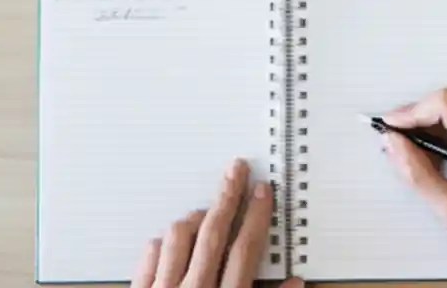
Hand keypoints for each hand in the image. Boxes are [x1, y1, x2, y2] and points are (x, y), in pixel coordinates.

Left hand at [131, 158, 303, 287]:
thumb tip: (295, 283)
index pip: (245, 248)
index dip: (256, 216)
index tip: (261, 191)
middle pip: (214, 232)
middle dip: (228, 197)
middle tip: (236, 171)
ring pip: (179, 237)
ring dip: (194, 221)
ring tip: (204, 213)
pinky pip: (150, 256)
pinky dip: (162, 244)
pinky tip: (171, 242)